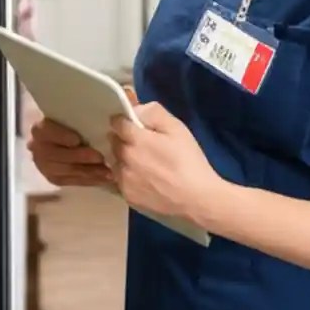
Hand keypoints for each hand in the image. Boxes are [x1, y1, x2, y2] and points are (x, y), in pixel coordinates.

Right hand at [27, 118, 112, 186]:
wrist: (73, 138)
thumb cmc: (79, 120)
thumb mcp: (79, 113)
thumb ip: (87, 112)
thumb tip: (110, 113)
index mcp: (41, 127)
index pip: (45, 130)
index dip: (60, 136)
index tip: (77, 140)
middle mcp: (36, 146)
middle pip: (54, 155)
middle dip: (78, 157)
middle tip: (100, 157)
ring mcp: (43, 165)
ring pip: (63, 171)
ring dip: (87, 172)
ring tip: (107, 171)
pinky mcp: (54, 178)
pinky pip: (71, 182)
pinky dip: (88, 181)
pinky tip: (104, 178)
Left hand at [109, 90, 224, 223]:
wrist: (196, 200)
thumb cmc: (189, 161)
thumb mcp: (177, 129)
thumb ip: (154, 113)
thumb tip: (136, 109)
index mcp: (135, 139)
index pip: (116, 123)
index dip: (124, 121)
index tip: (132, 124)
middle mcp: (123, 159)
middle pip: (113, 142)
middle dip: (123, 139)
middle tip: (142, 144)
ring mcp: (123, 180)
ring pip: (114, 162)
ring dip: (123, 159)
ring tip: (143, 164)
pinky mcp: (126, 197)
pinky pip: (119, 180)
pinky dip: (127, 177)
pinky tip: (144, 180)